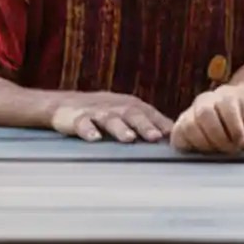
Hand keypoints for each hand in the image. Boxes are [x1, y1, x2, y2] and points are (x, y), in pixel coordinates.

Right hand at [48, 91, 173, 142]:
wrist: (65, 104)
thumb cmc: (104, 112)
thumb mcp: (128, 113)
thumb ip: (151, 122)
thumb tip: (177, 135)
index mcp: (131, 106)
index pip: (150, 114)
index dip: (162, 124)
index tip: (176, 135)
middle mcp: (116, 107)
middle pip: (132, 114)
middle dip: (145, 126)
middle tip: (156, 137)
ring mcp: (96, 112)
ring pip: (110, 119)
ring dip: (120, 128)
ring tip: (129, 139)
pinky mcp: (76, 118)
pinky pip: (82, 123)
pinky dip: (88, 130)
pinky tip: (94, 138)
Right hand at [171, 86, 243, 153]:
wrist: (232, 114)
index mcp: (225, 96)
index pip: (226, 105)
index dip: (234, 126)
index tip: (242, 141)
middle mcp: (204, 101)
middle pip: (205, 114)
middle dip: (219, 137)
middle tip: (230, 148)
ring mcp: (189, 113)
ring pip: (189, 126)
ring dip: (205, 144)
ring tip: (217, 150)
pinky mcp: (179, 127)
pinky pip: (178, 136)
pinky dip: (190, 147)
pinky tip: (204, 150)